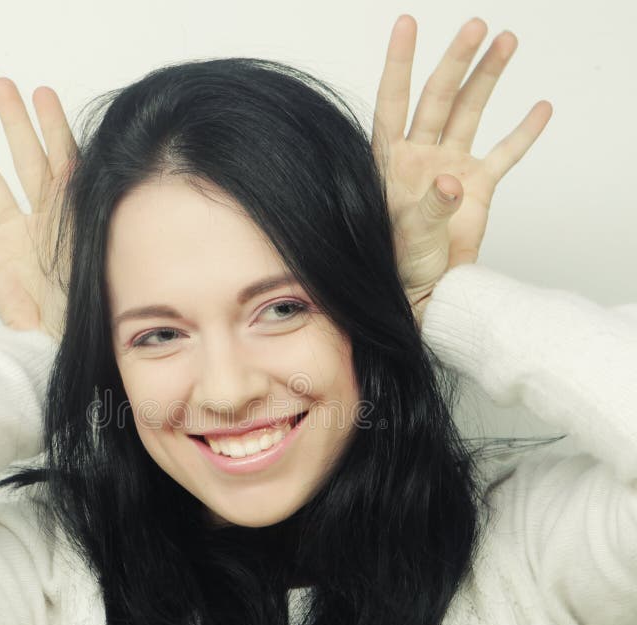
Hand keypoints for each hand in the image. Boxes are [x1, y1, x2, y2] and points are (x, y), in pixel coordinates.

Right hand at [0, 78, 77, 339]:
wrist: (62, 339)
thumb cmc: (87, 301)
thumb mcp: (91, 247)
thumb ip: (84, 209)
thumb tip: (84, 167)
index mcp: (68, 215)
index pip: (62, 159)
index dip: (53, 125)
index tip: (43, 93)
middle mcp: (41, 219)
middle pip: (25, 159)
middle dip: (13, 122)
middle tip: (2, 86)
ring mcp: (16, 237)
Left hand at [371, 16, 552, 325]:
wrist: (426, 292)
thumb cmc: (402, 267)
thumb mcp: (409, 238)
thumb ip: (429, 208)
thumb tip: (450, 183)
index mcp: (391, 164)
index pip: (393, 104)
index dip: (399, 65)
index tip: (406, 24)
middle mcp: (420, 158)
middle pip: (438, 99)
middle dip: (456, 62)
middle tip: (475, 28)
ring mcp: (450, 168)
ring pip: (471, 114)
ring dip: (487, 79)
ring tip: (506, 42)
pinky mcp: (478, 187)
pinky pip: (504, 154)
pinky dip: (522, 134)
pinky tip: (539, 109)